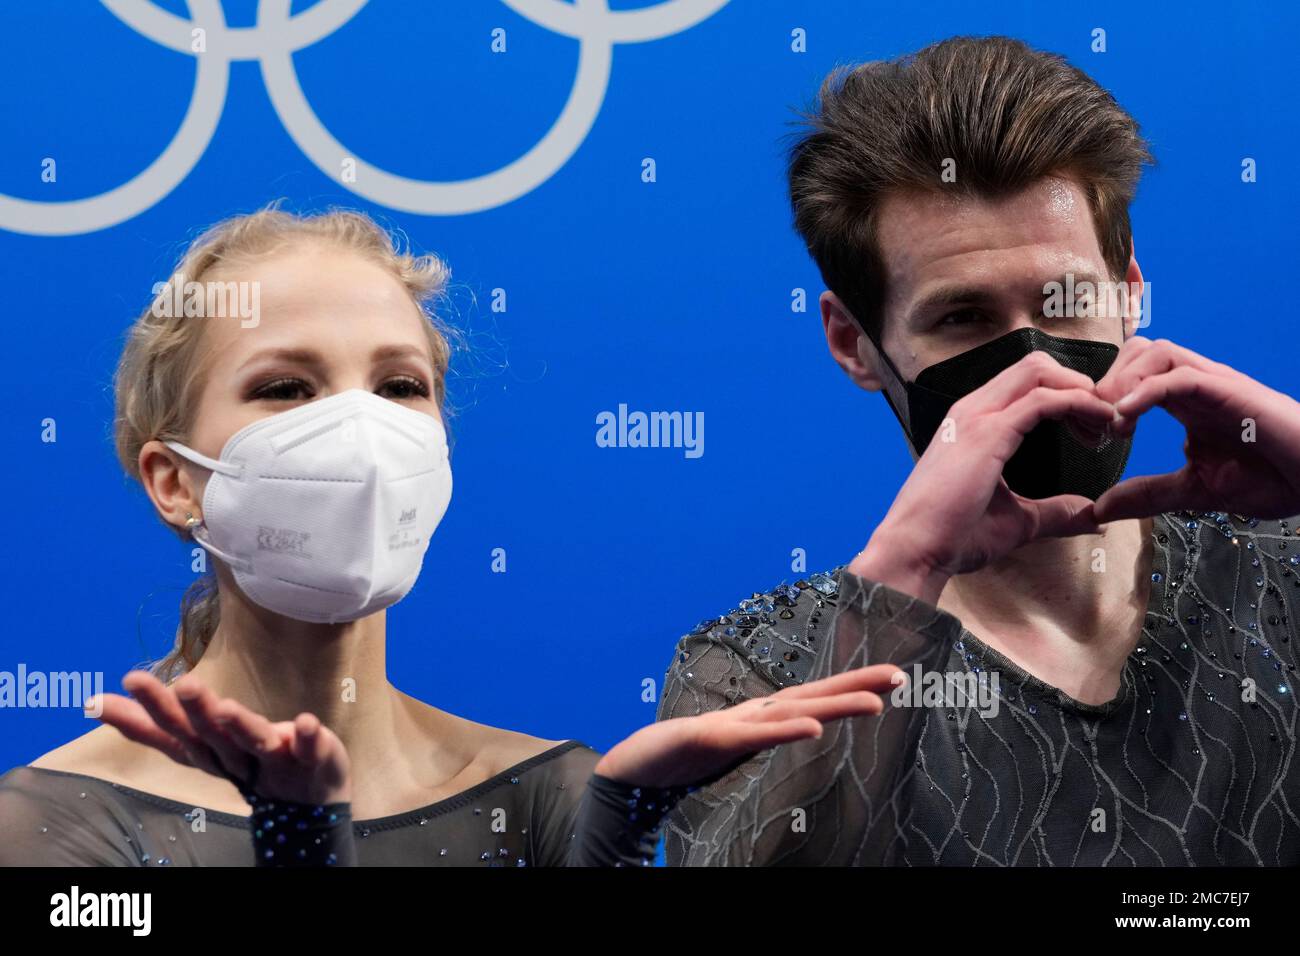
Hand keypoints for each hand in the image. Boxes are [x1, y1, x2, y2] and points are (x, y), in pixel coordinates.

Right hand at [88, 670, 350, 805]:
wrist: (310, 800)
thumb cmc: (246, 760)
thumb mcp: (199, 741)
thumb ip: (156, 723)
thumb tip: (92, 703)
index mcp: (206, 752)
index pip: (172, 732)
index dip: (150, 711)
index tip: (129, 679)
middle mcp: (234, 758)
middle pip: (210, 735)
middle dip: (195, 711)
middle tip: (183, 684)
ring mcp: (273, 761)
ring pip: (252, 741)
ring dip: (240, 724)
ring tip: (226, 706)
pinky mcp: (310, 759)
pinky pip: (309, 749)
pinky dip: (308, 737)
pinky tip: (307, 721)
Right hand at [592, 665, 902, 787]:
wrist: (632, 768)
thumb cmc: (683, 756)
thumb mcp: (735, 747)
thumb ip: (764, 736)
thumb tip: (798, 728)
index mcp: (761, 717)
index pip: (815, 699)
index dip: (852, 687)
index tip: (892, 679)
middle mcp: (753, 714)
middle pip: (813, 697)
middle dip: (856, 685)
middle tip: (900, 675)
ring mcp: (733, 725)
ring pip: (792, 712)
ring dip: (833, 705)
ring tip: (874, 703)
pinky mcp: (711, 738)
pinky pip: (753, 737)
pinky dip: (784, 731)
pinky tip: (813, 728)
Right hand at [850, 351, 1113, 603]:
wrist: (915, 551)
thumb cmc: (953, 537)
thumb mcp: (1016, 520)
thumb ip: (1054, 512)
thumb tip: (1091, 514)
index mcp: (974, 422)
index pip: (1028, 382)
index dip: (1068, 395)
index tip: (1094, 431)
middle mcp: (973, 409)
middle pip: (1037, 365)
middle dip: (1080, 385)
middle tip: (1105, 424)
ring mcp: (977, 416)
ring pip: (1041, 371)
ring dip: (1083, 391)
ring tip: (1106, 425)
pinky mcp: (988, 432)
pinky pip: (1044, 400)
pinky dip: (1079, 405)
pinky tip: (1099, 427)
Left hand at [1091, 336, 1299, 520]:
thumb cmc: (1269, 479)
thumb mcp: (1192, 490)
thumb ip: (1146, 494)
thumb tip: (1098, 509)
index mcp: (1184, 402)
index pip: (1131, 374)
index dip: (1103, 396)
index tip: (1090, 434)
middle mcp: (1196, 385)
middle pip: (1138, 351)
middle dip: (1108, 380)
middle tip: (1097, 424)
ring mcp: (1215, 384)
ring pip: (1158, 351)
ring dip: (1125, 381)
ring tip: (1115, 422)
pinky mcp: (1232, 391)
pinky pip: (1181, 375)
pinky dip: (1147, 389)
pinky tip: (1126, 416)